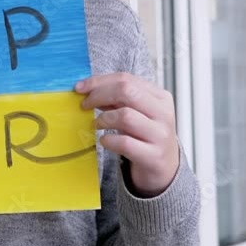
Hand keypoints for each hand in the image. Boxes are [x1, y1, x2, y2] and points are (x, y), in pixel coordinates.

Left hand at [75, 73, 178, 197]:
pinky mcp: (153, 156)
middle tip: (85, 105)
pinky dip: (108, 140)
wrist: (164, 167)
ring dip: (103, 119)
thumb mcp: (136, 112)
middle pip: (126, 91)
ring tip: (98, 124)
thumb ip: (117, 99)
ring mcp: (160, 135)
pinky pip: (125, 143)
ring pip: (125, 116)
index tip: (80, 88)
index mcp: (160, 97)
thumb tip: (88, 89)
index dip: (98, 81)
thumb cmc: (145, 135)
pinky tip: (105, 141)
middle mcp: (163, 113)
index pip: (126, 79)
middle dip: (98, 95)